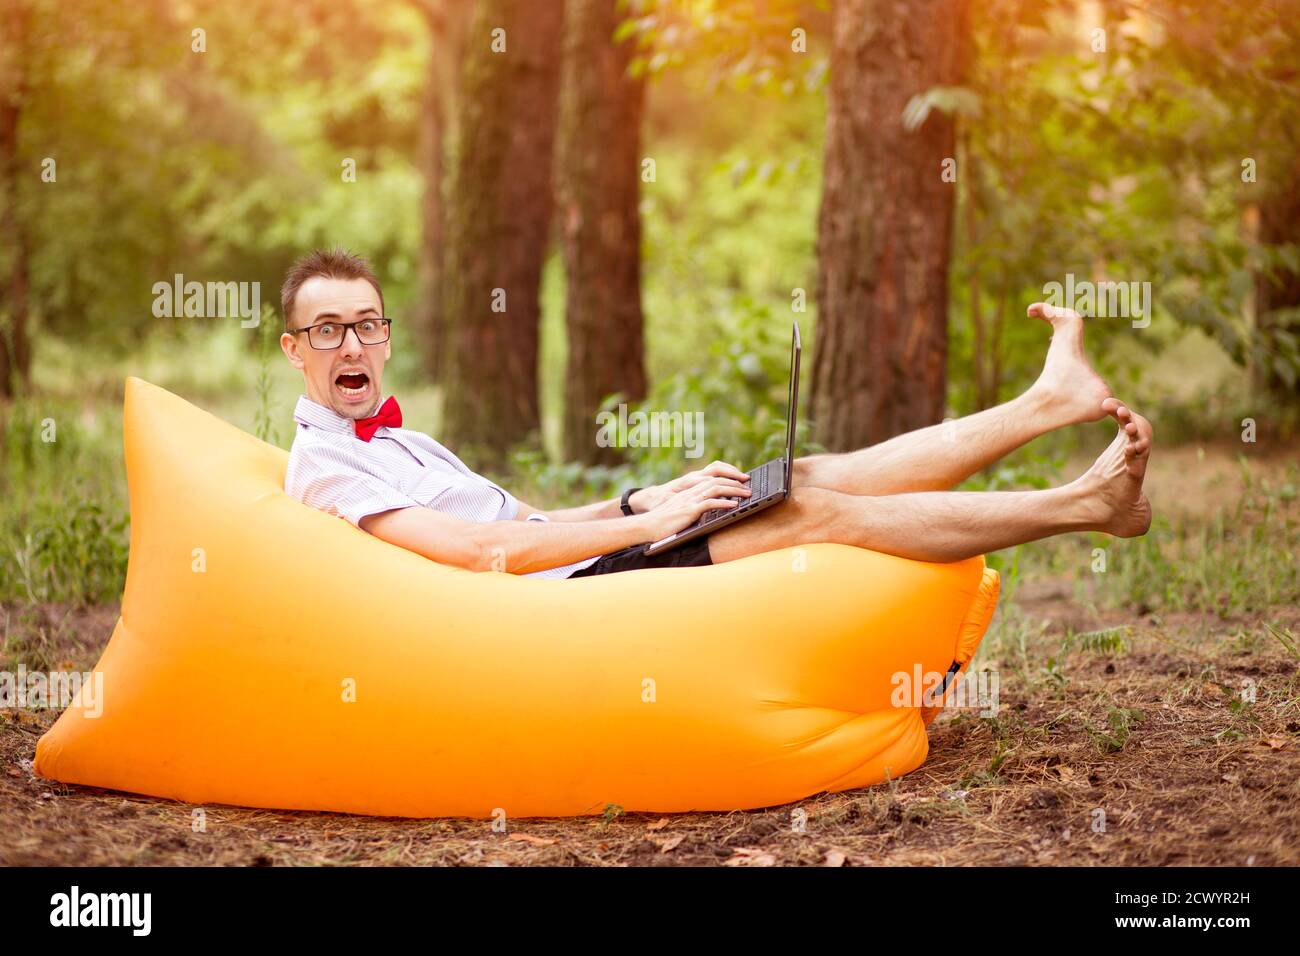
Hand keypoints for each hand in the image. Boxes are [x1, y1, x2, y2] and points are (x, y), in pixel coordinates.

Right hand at [634, 476, 751, 541]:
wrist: (647, 526)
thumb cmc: (663, 522)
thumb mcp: (681, 511)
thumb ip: (694, 508)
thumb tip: (709, 509)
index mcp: (689, 491)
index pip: (712, 478)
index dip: (727, 478)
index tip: (740, 482)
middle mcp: (690, 492)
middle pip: (717, 480)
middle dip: (735, 482)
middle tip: (749, 486)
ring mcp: (690, 500)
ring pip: (716, 488)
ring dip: (734, 490)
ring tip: (747, 494)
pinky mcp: (689, 510)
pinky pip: (710, 503)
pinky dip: (724, 503)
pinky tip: (734, 506)